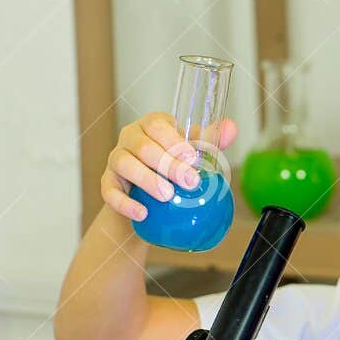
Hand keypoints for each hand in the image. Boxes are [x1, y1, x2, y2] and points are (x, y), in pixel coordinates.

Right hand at [101, 111, 237, 221]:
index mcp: (151, 126)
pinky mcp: (107, 183)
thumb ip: (210, 142)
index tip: (193, 159)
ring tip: (167, 196)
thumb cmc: (173, 168)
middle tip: (189, 182)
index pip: (157, 125)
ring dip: (147, 179)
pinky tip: (143, 214)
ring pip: (124, 163)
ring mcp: (116, 160)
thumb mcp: (192, 154)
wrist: (150, 200)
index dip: (174, 141)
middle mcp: (130, 138)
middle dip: (167, 163)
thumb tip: (231, 127)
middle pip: (143, 145)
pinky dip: (125, 203)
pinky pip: (110, 191)